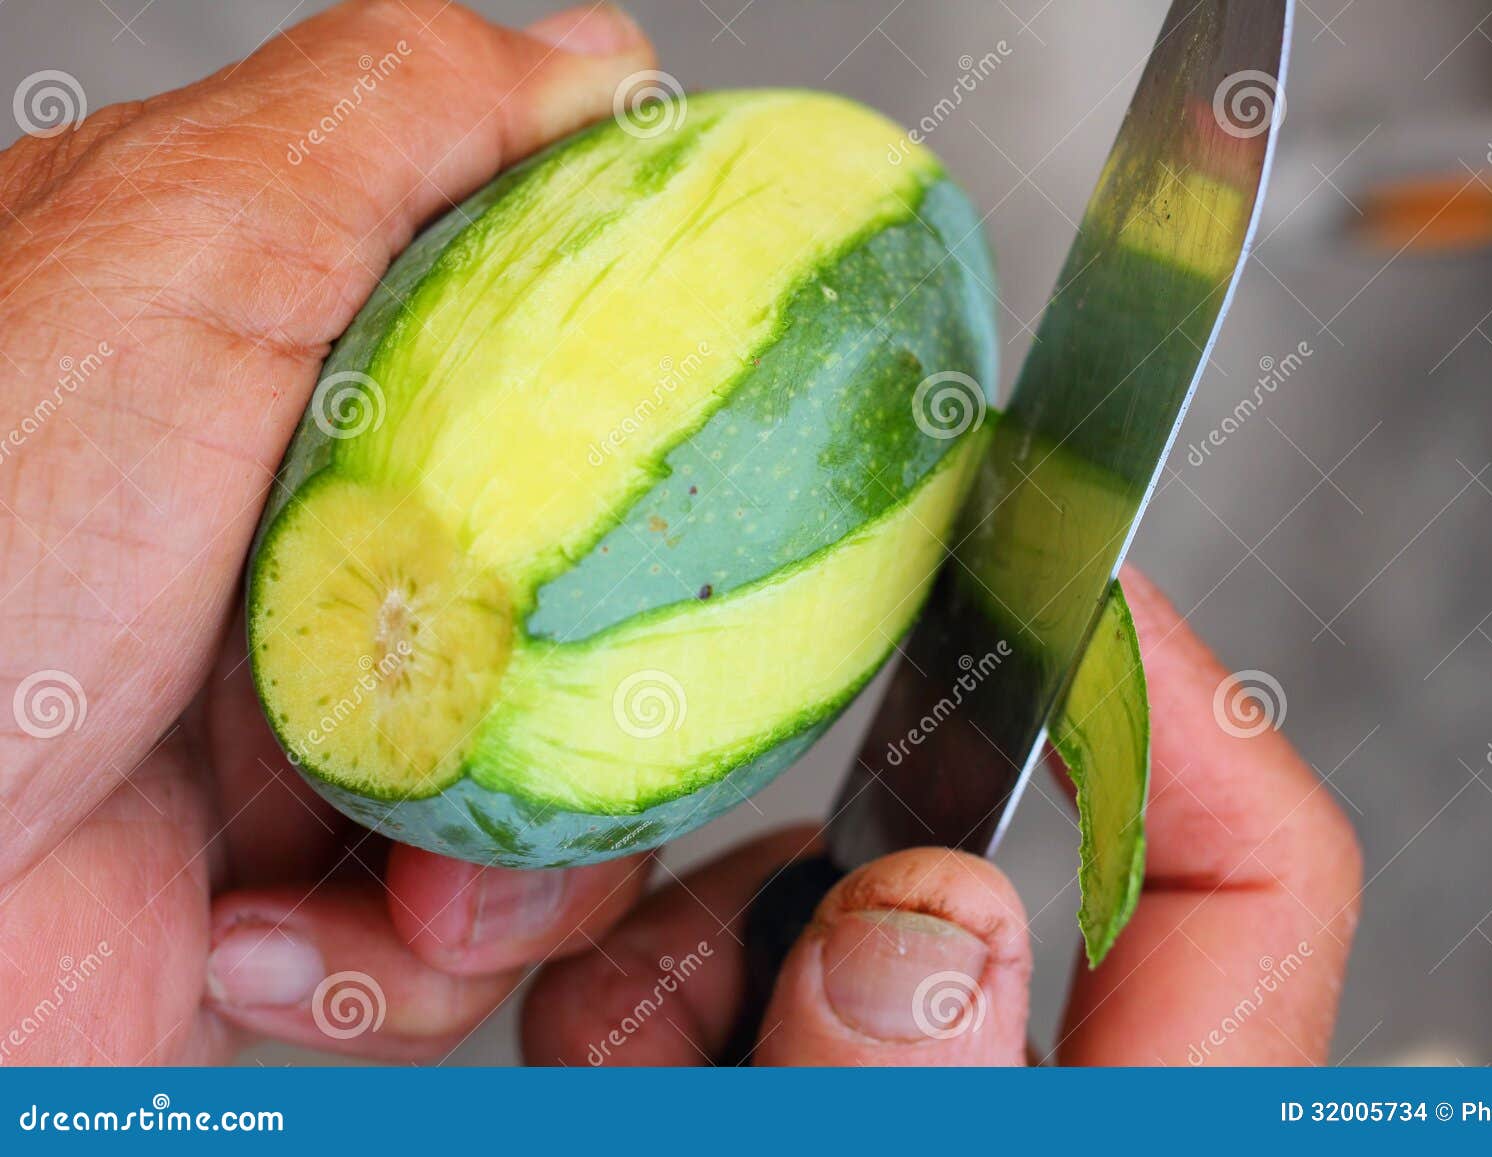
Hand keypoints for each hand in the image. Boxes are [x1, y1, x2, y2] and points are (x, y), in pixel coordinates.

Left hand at [0, 0, 662, 1062]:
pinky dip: (398, 966)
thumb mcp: (171, 250)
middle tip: (554, 697)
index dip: (654, 407)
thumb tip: (596, 60)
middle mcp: (321, 555)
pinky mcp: (307, 890)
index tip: (704, 453)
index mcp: (301, 384)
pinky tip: (274, 936)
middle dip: (610, 681)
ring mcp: (321, 731)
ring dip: (514, 864)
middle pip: (594, 596)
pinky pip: (465, 935)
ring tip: (397, 868)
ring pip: (561, 786)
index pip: (560, 367)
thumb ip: (392, 117)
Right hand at [520, 569, 1362, 1064]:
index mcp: (1144, 1107)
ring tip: (598, 1011)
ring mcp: (894, 1074)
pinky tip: (597, 1035)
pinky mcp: (791, 1073)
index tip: (1042, 562)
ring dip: (681, 949)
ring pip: (808, 923)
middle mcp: (1030, 1078)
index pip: (1245, 864)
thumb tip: (920, 925)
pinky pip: (714, 993)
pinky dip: (640, 999)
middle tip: (703, 877)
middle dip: (810, 856)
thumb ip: (907, 1099)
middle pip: (964, 864)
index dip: (1162, 687)